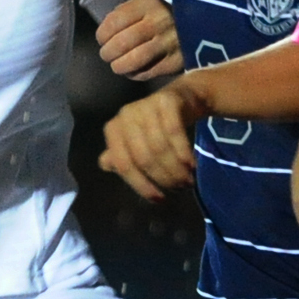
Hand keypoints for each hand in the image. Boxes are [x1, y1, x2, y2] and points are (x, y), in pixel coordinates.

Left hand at [96, 0, 182, 80]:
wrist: (197, 26)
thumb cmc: (159, 18)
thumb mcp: (143, 6)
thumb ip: (122, 15)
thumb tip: (104, 35)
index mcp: (148, 4)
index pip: (114, 21)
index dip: (102, 35)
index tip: (101, 40)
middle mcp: (160, 21)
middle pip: (122, 42)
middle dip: (108, 52)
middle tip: (107, 55)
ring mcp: (170, 42)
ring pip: (134, 60)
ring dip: (119, 66)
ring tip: (117, 65)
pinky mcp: (176, 62)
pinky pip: (148, 72)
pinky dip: (135, 74)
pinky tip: (132, 71)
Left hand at [99, 79, 200, 201]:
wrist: (180, 99)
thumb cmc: (155, 127)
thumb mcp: (136, 144)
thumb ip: (122, 157)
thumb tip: (106, 165)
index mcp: (114, 130)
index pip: (123, 164)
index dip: (141, 185)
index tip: (159, 199)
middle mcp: (125, 115)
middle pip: (143, 157)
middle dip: (164, 178)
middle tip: (179, 188)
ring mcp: (145, 105)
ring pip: (160, 146)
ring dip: (176, 168)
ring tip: (188, 180)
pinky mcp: (165, 100)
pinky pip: (174, 131)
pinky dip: (184, 151)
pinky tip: (192, 164)